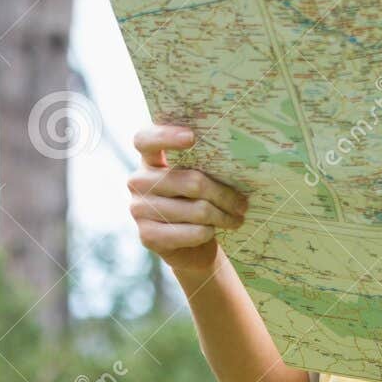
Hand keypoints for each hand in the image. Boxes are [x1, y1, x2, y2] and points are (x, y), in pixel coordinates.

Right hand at [128, 125, 247, 275]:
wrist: (188, 246)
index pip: (145, 140)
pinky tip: (213, 231)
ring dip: (223, 216)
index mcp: (149, 160)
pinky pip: (192, 232)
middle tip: (242, 204)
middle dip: (224, 195)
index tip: (192, 137)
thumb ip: (203, 166)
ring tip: (236, 218)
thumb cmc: (196, 203)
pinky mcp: (147, 235)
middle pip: (191, 182)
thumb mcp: (198, 180)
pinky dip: (209, 233)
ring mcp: (139, 209)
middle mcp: (138, 181)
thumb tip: (238, 160)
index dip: (165, 136)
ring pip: (197, 210)